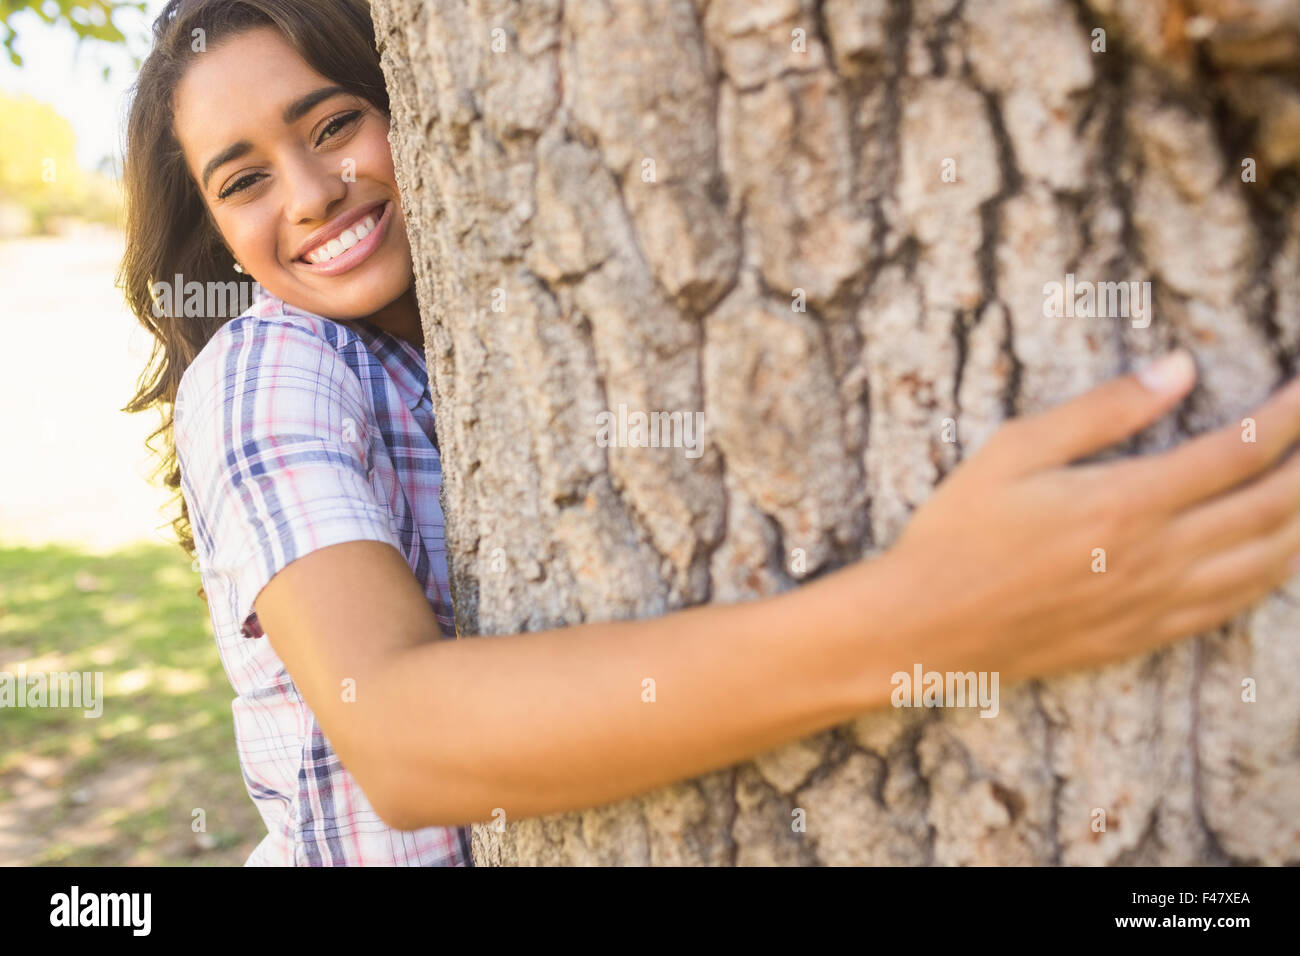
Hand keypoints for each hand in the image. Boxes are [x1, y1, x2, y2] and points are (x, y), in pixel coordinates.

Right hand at [884, 350, 1299, 684]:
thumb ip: (1102, 410)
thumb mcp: (1013, 451)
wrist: (926, 627)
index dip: (1290, 416)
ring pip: (1267, 562)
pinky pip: (1231, 607)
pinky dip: (1270, 574)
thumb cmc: (958, 533)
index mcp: (1128, 501)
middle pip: (1272, 508)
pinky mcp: (1142, 637)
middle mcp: (1157, 555)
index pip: (1240, 450)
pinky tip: (1275, 554)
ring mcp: (1155, 603)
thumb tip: (1180, 369)